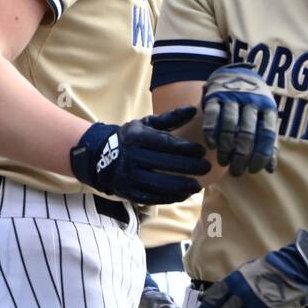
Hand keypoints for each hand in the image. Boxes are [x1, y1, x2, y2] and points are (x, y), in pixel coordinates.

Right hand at [70, 106, 209, 204]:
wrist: (101, 156)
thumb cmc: (132, 138)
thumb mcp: (146, 124)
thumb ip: (170, 118)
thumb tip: (193, 109)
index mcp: (137, 137)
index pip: (166, 144)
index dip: (186, 149)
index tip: (202, 151)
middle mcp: (132, 157)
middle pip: (165, 165)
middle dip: (189, 167)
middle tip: (206, 168)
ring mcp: (129, 177)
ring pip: (160, 184)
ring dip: (182, 186)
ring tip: (198, 185)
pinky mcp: (129, 192)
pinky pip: (153, 197)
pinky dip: (170, 197)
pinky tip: (184, 194)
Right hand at [202, 62, 277, 175]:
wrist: (235, 75)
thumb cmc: (253, 105)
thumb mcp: (264, 119)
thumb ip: (268, 142)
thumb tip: (270, 169)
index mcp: (268, 107)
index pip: (267, 134)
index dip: (261, 155)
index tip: (253, 170)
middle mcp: (251, 101)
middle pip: (247, 133)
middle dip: (241, 157)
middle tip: (236, 171)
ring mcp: (232, 96)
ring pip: (229, 126)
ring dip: (226, 148)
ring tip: (224, 162)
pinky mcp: (214, 95)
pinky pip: (212, 116)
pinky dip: (211, 133)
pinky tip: (211, 146)